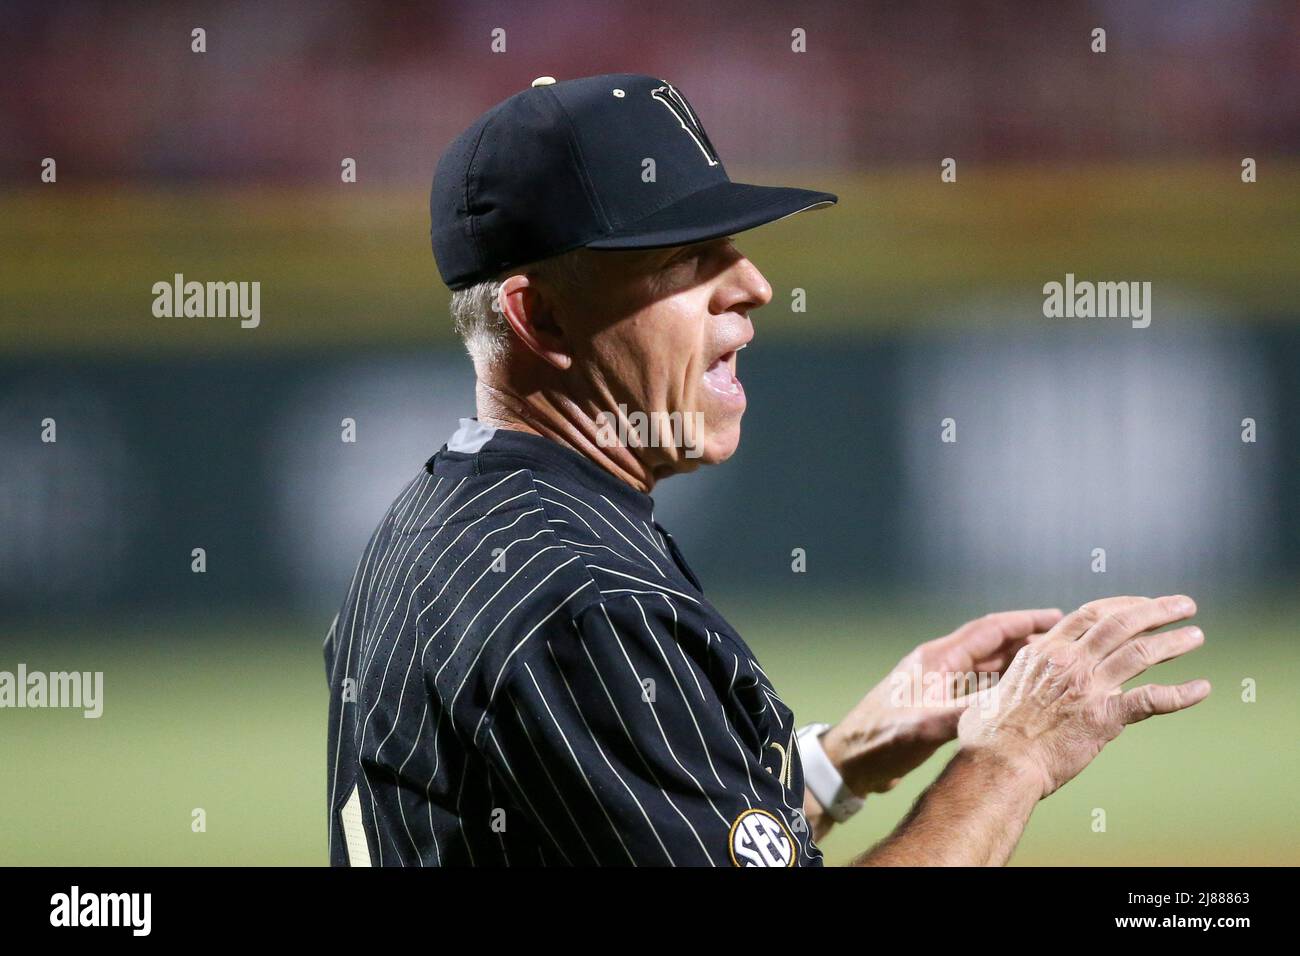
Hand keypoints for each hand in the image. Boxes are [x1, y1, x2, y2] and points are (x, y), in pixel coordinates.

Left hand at [823, 608, 1062, 795]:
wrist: (851, 762)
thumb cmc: (881, 740)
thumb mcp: (924, 726)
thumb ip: (964, 712)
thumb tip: (1009, 702)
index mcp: (936, 660)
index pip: (987, 630)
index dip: (1023, 622)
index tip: (1056, 617)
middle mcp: (939, 666)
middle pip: (991, 645)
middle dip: (1027, 641)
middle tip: (1065, 643)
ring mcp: (938, 685)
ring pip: (986, 667)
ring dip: (1017, 664)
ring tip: (1052, 667)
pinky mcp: (936, 705)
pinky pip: (978, 688)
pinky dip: (1001, 687)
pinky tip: (1020, 697)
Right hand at [957, 594, 1210, 798]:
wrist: (999, 763)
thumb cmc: (988, 736)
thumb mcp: (996, 693)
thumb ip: (1015, 683)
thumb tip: (1010, 687)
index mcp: (1044, 652)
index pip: (1089, 615)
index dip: (1120, 604)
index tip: (1139, 604)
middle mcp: (1069, 662)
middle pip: (1121, 622)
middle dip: (1156, 609)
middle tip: (1183, 605)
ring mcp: (1088, 688)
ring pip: (1140, 652)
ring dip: (1174, 642)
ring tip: (1196, 636)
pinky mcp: (1104, 718)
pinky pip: (1151, 700)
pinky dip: (1180, 695)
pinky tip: (1201, 690)